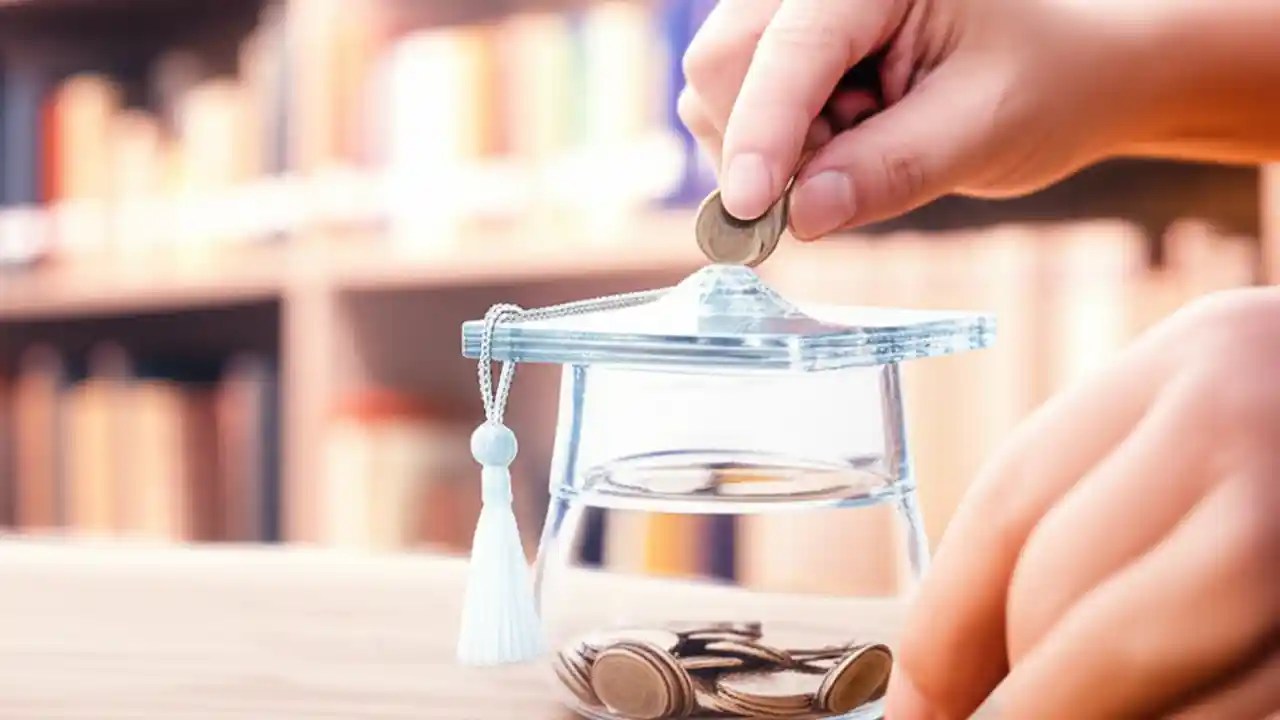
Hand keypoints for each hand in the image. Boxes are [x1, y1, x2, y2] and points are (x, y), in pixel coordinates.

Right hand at [679, 0, 1152, 237]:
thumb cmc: (1045, 83)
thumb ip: (892, 170)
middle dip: (763, 142)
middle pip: (722, 61)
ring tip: (865, 142)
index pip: (792, 48)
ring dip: (770, 147)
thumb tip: (802, 216)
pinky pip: (730, 105)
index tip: (749, 209)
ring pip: (714, 87)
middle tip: (846, 177)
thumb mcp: (984, 130)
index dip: (762, 131)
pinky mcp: (780, 45)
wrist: (1066, 70)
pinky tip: (842, 138)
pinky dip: (772, 145)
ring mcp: (791, 10)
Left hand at [887, 289, 1279, 718]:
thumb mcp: (1188, 422)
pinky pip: (1242, 707)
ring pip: (1151, 681)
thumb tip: (957, 674)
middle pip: (1071, 605)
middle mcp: (1262, 438)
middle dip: (1013, 703)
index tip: (912, 709)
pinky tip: (1160, 716)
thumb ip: (1079, 514)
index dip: (940, 630)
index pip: (1011, 510)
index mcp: (1192, 365)